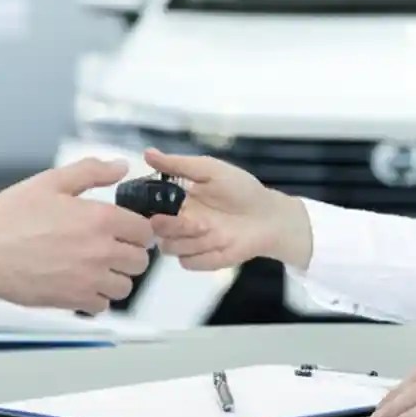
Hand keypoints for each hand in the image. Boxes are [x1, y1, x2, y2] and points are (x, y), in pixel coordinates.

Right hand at [0, 158, 152, 313]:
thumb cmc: (9, 217)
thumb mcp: (51, 181)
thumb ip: (92, 172)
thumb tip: (120, 167)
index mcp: (99, 218)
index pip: (144, 230)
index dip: (136, 229)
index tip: (126, 230)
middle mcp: (100, 250)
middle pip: (140, 261)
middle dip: (129, 254)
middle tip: (111, 248)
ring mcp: (88, 278)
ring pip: (125, 286)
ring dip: (115, 277)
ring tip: (96, 268)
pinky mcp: (72, 300)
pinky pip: (102, 306)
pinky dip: (96, 298)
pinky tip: (81, 283)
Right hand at [143, 148, 313, 269]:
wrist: (269, 215)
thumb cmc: (241, 189)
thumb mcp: (210, 169)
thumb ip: (178, 164)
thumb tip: (147, 153)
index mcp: (176, 201)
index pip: (148, 208)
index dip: (145, 209)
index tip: (152, 206)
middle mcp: (180, 224)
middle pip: (155, 232)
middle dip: (168, 226)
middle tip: (189, 218)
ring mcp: (191, 244)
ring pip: (169, 248)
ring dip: (187, 239)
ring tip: (210, 227)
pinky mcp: (204, 261)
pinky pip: (188, 263)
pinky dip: (199, 254)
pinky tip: (217, 243)